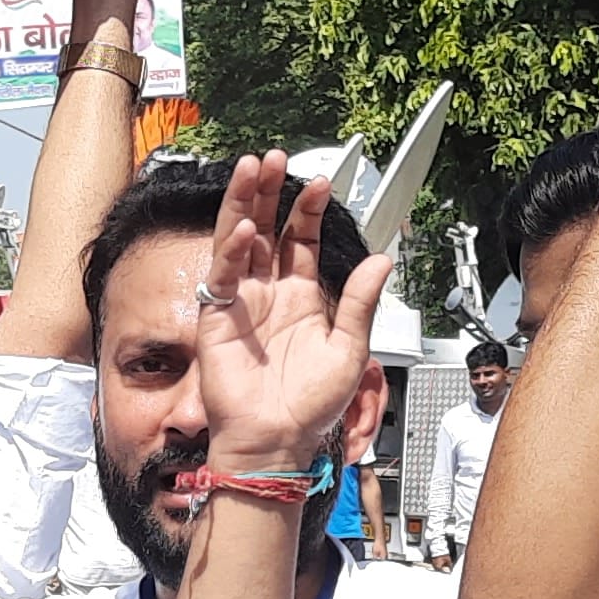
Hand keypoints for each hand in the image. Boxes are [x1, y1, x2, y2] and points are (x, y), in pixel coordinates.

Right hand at [189, 151, 384, 469]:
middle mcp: (269, 293)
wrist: (277, 440)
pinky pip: (223, 275)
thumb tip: (381, 259)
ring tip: (251, 168)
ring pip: (238, 239)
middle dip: (270, 192)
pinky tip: (245, 228)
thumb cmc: (311, 406)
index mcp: (302, 297)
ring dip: (243, 203)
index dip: (309, 211)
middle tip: (276, 158)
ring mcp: (241, 302)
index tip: (322, 185)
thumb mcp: (351, 348)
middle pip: (266, 228)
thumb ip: (361, 301)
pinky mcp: (216, 318)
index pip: (302, 239)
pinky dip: (232, 249)